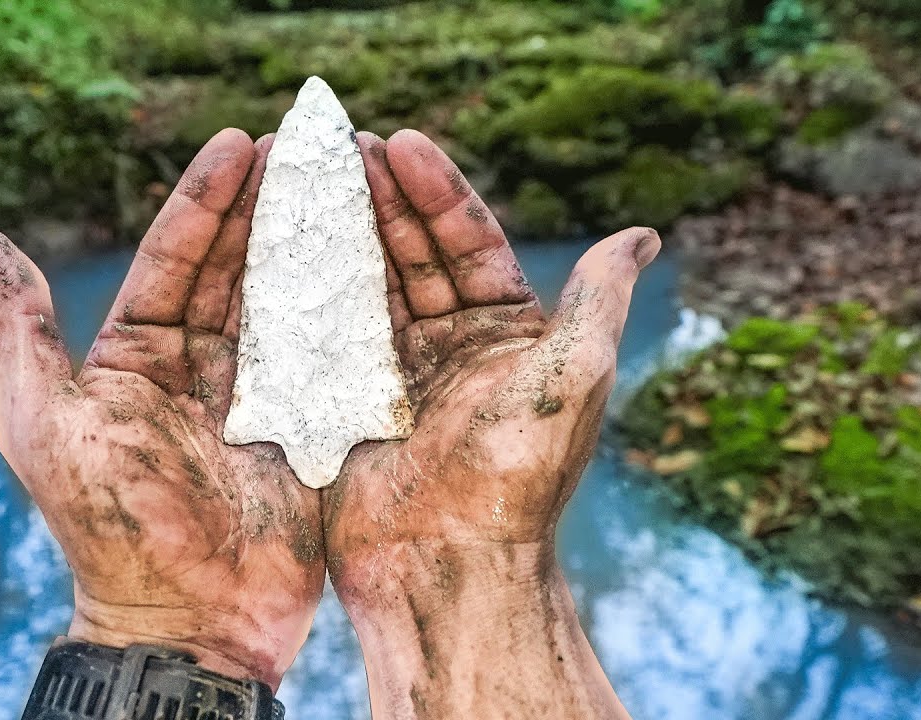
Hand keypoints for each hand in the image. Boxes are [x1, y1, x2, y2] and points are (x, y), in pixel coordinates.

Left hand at [0, 129, 324, 689]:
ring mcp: (255, 399)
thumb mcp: (45, 426)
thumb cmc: (110, 527)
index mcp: (135, 358)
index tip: (237, 143)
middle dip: (267, 206)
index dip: (204, 200)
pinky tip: (372, 258)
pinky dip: (348, 307)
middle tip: (304, 145)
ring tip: (342, 182)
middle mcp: (196, 369)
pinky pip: (329, 356)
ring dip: (311, 243)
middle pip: (236, 269)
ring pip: (285, 303)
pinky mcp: (304, 430)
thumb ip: (19, 333)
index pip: (173, 260)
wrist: (186, 621)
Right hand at [324, 130, 657, 717]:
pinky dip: (304, 291)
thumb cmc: (520, 475)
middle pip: (410, 255)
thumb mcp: (575, 376)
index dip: (437, 192)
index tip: (401, 142)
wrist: (451, 567)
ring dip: (338, 234)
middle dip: (378, 200)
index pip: (469, 244)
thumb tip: (641, 235)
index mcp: (505, 335)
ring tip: (305, 179)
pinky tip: (279, 247)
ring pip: (364, 287)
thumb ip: (598, 300)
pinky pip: (325, 335)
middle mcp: (451, 349)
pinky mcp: (347, 406)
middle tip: (340, 147)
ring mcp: (396, 377)